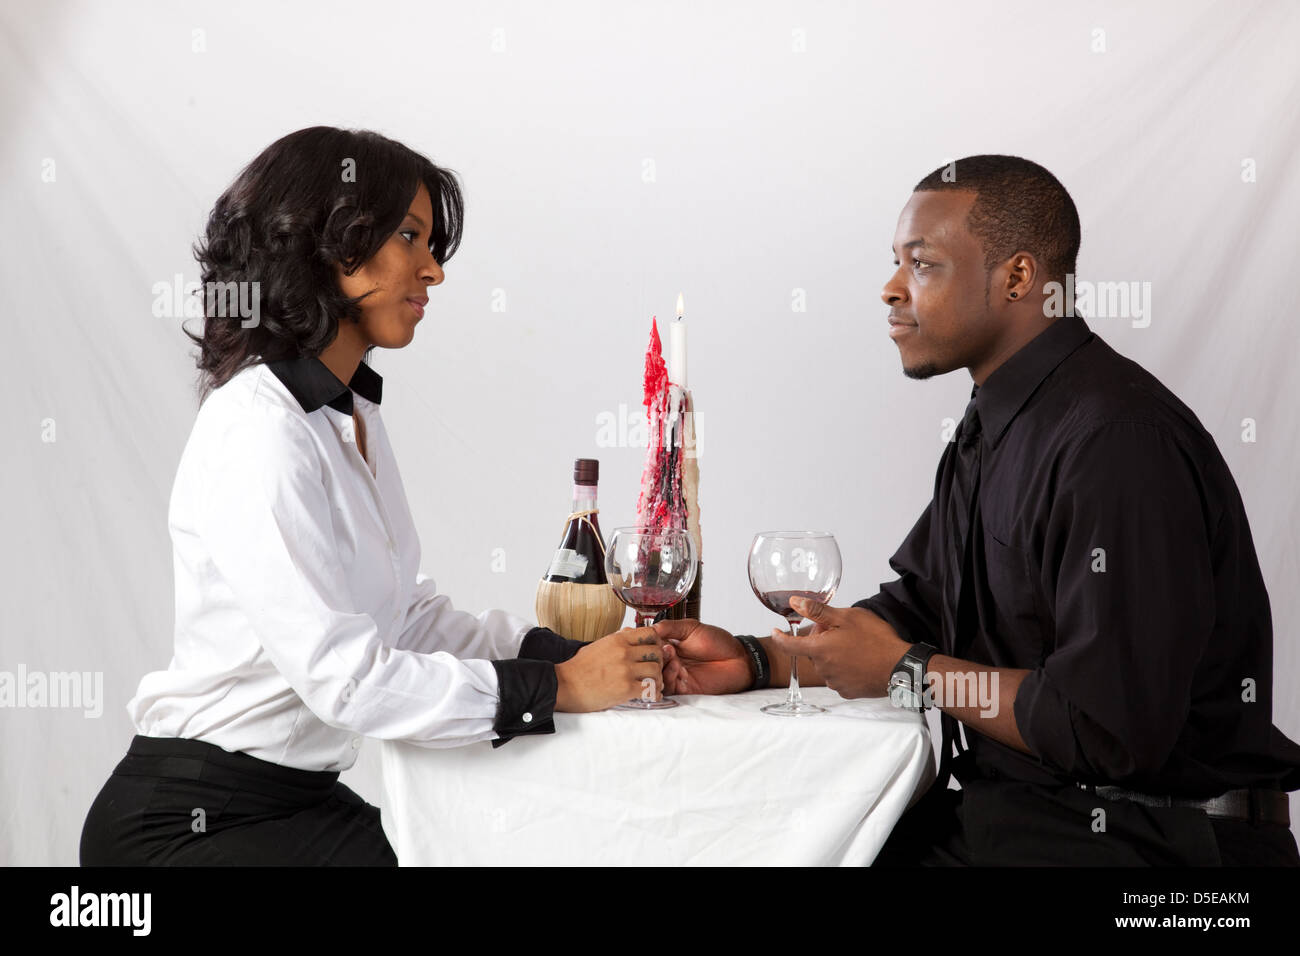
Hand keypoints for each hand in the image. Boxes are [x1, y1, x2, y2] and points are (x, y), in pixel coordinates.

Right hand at [554, 626, 663, 711]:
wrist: (564, 685)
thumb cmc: (579, 668)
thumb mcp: (599, 645)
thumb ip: (618, 640)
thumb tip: (631, 634)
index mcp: (617, 639)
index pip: (650, 633)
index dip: (657, 643)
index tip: (655, 652)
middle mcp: (624, 652)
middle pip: (657, 652)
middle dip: (660, 662)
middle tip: (656, 670)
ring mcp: (625, 670)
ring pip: (656, 670)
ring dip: (658, 679)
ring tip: (654, 685)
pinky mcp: (625, 688)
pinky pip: (651, 689)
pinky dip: (655, 694)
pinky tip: (651, 696)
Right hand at [651, 619, 750, 694]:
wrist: (739, 658)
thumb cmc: (718, 642)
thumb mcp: (692, 628)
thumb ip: (671, 627)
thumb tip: (651, 627)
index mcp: (667, 645)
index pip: (647, 646)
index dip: (642, 642)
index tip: (643, 636)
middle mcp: (668, 662)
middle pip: (648, 663)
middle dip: (649, 655)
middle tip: (658, 647)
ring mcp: (675, 676)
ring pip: (655, 677)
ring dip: (659, 666)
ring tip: (669, 655)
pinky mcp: (684, 689)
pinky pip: (668, 687)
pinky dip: (668, 677)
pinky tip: (675, 666)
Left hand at [768, 597, 909, 698]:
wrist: (899, 667)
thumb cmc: (875, 640)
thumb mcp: (846, 617)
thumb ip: (817, 611)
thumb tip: (795, 602)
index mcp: (819, 650)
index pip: (789, 645)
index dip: (779, 638)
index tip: (775, 632)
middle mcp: (823, 669)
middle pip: (812, 652)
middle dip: (820, 640)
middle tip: (840, 630)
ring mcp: (835, 682)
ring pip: (826, 664)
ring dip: (833, 654)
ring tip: (855, 645)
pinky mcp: (847, 691)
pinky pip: (838, 677)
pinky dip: (844, 668)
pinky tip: (859, 660)